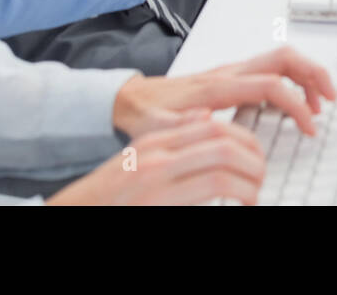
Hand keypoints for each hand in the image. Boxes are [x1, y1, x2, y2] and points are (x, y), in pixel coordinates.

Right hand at [47, 118, 264, 204]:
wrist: (75, 213)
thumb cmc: (106, 201)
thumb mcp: (138, 165)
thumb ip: (172, 145)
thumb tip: (206, 123)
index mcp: (154, 141)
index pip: (213, 125)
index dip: (245, 140)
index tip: (257, 158)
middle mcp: (157, 152)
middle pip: (223, 137)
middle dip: (254, 156)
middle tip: (261, 176)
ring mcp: (157, 175)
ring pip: (224, 160)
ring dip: (251, 177)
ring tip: (255, 194)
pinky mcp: (160, 197)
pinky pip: (214, 185)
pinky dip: (239, 193)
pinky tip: (243, 205)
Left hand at [112, 46, 336, 138]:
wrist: (130, 99)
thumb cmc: (145, 113)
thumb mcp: (156, 128)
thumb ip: (178, 127)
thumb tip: (205, 123)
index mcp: (217, 86)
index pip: (269, 84)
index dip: (295, 102)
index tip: (308, 125)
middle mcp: (229, 73)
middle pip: (283, 58)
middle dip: (313, 74)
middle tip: (330, 100)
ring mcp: (232, 73)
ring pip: (280, 60)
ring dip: (306, 76)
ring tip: (320, 103)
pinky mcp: (232, 78)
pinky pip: (272, 70)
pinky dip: (293, 81)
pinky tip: (295, 104)